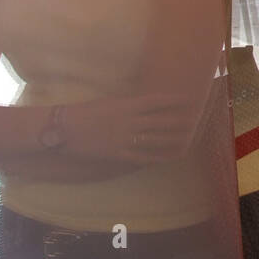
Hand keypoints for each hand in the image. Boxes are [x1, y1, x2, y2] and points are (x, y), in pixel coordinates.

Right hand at [65, 93, 205, 163]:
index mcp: (126, 105)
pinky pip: (142, 157)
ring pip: (155, 140)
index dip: (173, 101)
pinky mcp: (119, 154)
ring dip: (172, 140)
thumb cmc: (84, 112)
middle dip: (179, 122)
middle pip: (161, 122)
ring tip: (187, 140)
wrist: (64, 129)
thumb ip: (128, 104)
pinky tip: (167, 158)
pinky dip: (156, 158)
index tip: (187, 100)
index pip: (156, 102)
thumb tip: (145, 105)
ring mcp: (125, 139)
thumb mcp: (109, 102)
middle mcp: (130, 121)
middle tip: (195, 121)